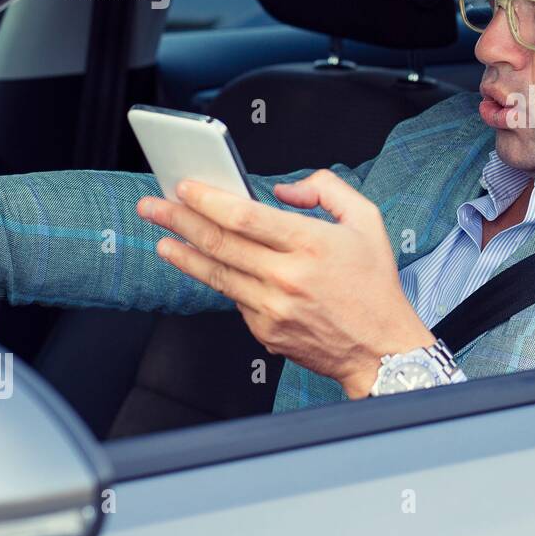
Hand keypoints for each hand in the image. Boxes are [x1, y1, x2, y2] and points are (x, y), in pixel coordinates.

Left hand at [136, 171, 433, 398]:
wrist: (380, 348)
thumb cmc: (374, 285)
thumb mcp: (367, 221)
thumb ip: (328, 190)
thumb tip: (285, 190)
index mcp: (312, 244)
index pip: (244, 216)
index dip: (207, 199)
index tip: (186, 187)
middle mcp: (288, 277)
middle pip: (218, 243)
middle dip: (178, 220)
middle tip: (153, 207)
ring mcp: (273, 307)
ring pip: (215, 274)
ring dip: (183, 254)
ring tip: (162, 238)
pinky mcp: (266, 331)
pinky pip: (235, 299)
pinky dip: (220, 281)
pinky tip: (208, 269)